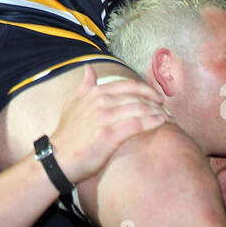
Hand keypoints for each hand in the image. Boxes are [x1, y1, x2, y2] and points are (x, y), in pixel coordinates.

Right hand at [48, 67, 167, 185]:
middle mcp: (100, 101)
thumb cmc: (67, 134)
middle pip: (136, 96)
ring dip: (157, 111)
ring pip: (139, 108)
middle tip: (166, 108)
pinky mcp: (108, 134)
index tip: (157, 96)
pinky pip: (136, 124)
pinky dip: (152, 121)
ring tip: (168, 117)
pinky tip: (161, 122)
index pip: (127, 85)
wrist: (57, 159)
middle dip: (155, 101)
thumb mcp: (72, 105)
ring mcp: (104, 117)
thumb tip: (88, 68)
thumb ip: (84, 86)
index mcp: (95, 93)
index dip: (146, 89)